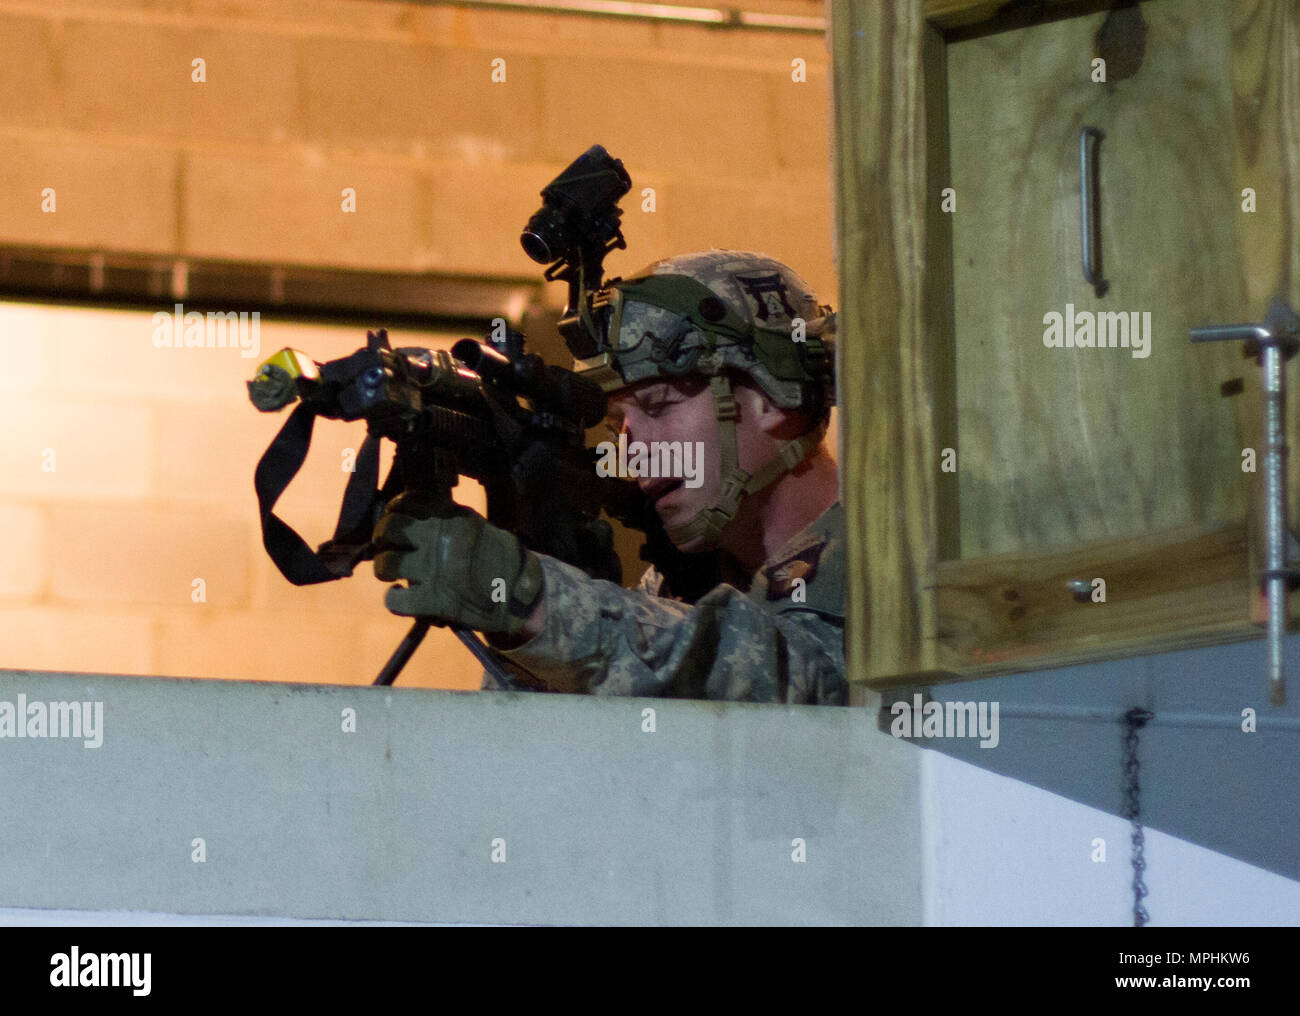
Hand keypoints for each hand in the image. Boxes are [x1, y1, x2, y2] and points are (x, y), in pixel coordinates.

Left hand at [372, 500, 543, 635]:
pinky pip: (395, 599)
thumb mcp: (475, 526)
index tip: (393, 517)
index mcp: (453, 517)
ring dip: (384, 569)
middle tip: (385, 547)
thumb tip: (405, 518)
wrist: (520, 595)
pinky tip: (402, 597)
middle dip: (381, 538)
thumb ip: (444, 520)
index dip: (394, 509)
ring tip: (392, 574)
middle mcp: (441, 538)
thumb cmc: (497, 559)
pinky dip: (393, 599)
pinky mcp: (435, 600)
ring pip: (386, 564)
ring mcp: (436, 570)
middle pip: (390, 528)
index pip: (408, 501)